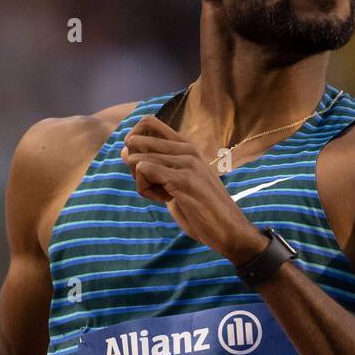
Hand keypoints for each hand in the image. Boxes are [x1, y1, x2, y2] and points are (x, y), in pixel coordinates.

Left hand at [121, 116, 263, 261]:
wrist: (230, 231)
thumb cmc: (202, 211)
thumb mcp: (176, 184)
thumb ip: (154, 167)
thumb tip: (124, 151)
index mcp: (187, 146)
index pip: (147, 123)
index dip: (133, 141)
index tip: (141, 166)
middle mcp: (187, 148)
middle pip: (136, 140)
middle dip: (133, 166)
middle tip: (152, 184)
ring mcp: (186, 162)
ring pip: (136, 158)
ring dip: (141, 182)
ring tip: (163, 195)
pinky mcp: (182, 179)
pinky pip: (143, 171)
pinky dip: (146, 190)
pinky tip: (165, 200)